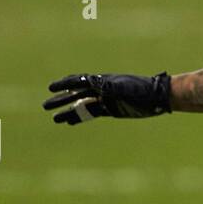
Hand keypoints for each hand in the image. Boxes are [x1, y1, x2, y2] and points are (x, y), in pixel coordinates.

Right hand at [44, 72, 171, 123]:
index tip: (50, 88)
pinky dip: (81, 117)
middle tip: (45, 105)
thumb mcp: (126, 88)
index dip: (64, 84)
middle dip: (61, 99)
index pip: (78, 81)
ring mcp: (105, 99)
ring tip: (54, 118)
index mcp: (102, 81)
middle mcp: (101, 88)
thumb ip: (111, 87)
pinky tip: (70, 122)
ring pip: (82, 105)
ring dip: (68, 111)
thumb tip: (97, 84)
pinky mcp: (111, 109)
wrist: (157, 97)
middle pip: (76, 94)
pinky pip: (92, 113)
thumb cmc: (142, 90)